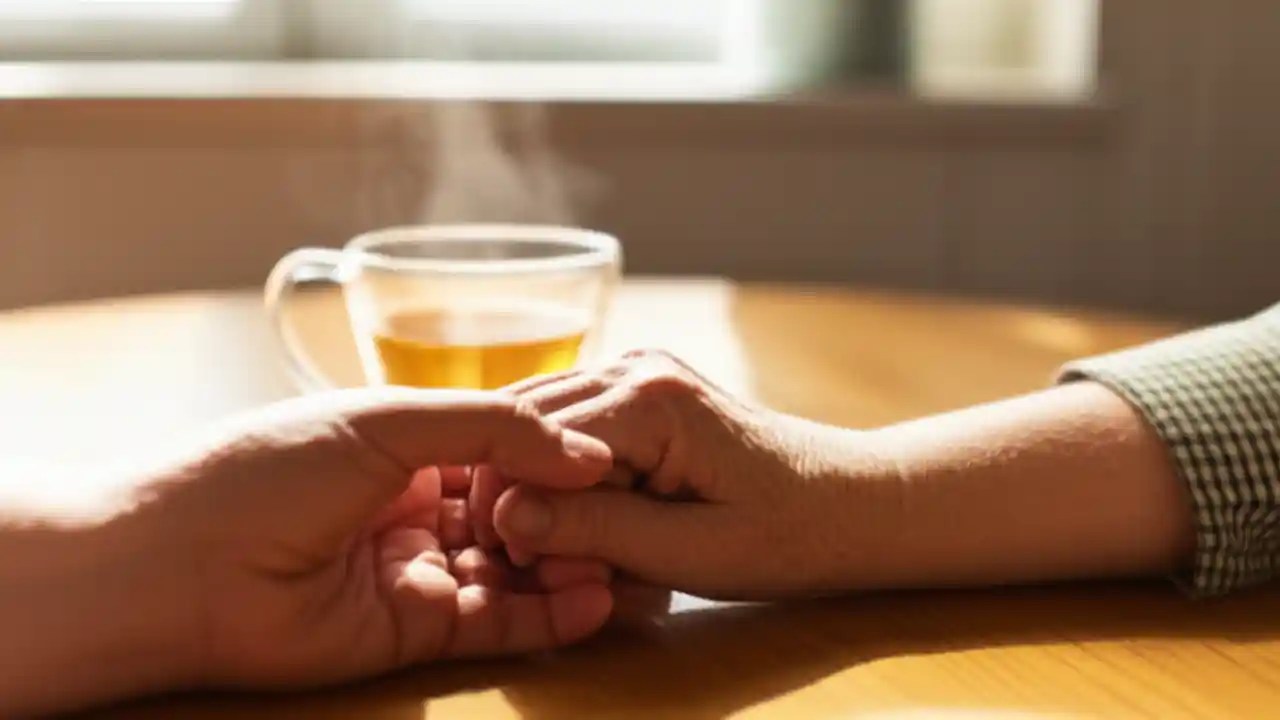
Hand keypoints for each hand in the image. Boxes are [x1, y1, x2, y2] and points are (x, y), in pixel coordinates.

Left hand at [2, 389, 615, 714]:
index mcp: (400, 446)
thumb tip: (586, 451)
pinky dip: (547, 614)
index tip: (616, 453)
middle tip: (637, 515)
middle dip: (574, 514)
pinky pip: (495, 622)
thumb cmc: (264, 470)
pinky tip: (598, 599)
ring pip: (513, 570)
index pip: (500, 448)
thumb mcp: (387, 419)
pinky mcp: (411, 632)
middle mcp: (410, 509)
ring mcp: (413, 571)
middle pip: (514, 512)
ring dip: (572, 566)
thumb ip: (493, 428)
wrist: (176, 565)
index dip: (556, 452)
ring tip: (633, 561)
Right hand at [491, 350, 903, 598]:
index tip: (535, 565)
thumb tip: (506, 514)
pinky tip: (599, 518)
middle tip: (556, 563)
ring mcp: (638, 373)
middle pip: (523, 425)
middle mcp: (635, 368)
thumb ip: (596, 531)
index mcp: (648, 401)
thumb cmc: (789, 535)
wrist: (852, 504)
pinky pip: (571, 427)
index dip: (513, 508)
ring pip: (539, 425)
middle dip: (521, 496)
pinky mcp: (642, 392)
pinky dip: (567, 476)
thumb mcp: (691, 553)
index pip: (528, 443)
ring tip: (584, 545)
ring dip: (543, 487)